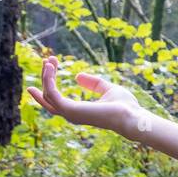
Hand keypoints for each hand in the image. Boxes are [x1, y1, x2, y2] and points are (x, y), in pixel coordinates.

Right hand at [27, 56, 143, 135]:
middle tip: (47, 60)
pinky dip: (48, 80)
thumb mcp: (108, 89)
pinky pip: (51, 93)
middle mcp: (71, 114)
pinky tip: (50, 68)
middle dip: (46, 78)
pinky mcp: (69, 109)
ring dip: (46, 76)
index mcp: (79, 111)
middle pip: (49, 97)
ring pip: (48, 94)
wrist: (131, 116)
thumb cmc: (124, 106)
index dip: (50, 84)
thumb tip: (77, 76)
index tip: (49, 68)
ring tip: (49, 60)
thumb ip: (93, 83)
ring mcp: (69, 113)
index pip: (57, 100)